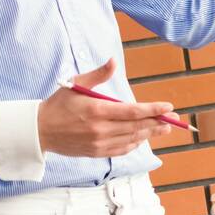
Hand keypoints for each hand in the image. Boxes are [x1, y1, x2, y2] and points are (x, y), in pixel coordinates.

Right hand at [37, 57, 173, 157]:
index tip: (168, 106)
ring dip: (150, 133)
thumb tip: (114, 61)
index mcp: (97, 110)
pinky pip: (122, 149)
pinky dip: (135, 143)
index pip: (133, 111)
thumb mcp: (77, 83)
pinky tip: (143, 137)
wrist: (40, 130)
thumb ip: (98, 74)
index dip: (153, 109)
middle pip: (137, 127)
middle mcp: (100, 129)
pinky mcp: (96, 153)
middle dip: (158, 122)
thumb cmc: (59, 103)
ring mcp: (99, 143)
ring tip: (164, 127)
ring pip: (132, 139)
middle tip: (174, 118)